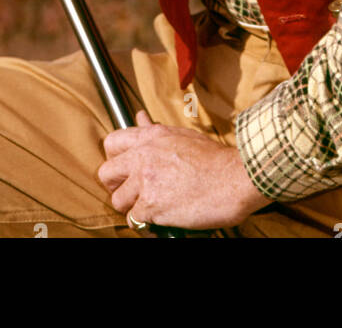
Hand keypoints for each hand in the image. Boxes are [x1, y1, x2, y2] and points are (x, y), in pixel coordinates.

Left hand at [97, 109, 270, 229]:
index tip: (123, 170)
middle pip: (106, 173)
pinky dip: (145, 223)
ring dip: (132, 207)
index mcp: (150, 137)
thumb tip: (140, 117)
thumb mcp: (182, 135)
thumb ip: (155, 131)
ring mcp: (146, 181)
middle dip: (116, 186)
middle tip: (132, 193)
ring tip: (150, 208)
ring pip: (118, 200)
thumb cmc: (214, 159)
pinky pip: (134, 220)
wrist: (235, 178)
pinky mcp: (152, 206)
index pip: (111, 143)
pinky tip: (161, 219)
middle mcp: (143, 156)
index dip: (114, 159)